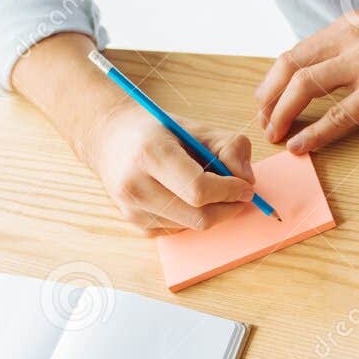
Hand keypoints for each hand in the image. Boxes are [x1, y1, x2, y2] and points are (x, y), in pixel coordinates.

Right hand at [81, 100, 257, 234]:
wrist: (111, 138)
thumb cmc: (157, 132)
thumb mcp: (195, 127)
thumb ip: (229, 146)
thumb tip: (247, 180)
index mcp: (150, 154)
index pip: (199, 189)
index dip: (230, 191)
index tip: (246, 187)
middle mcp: (136, 185)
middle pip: (199, 216)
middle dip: (228, 208)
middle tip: (240, 195)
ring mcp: (132, 209)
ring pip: (191, 226)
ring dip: (211, 212)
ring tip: (209, 188)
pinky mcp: (134, 224)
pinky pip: (178, 231)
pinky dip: (191, 217)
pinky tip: (185, 197)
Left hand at [254, 0, 358, 153]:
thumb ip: (352, 42)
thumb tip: (330, 63)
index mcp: (343, 28)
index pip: (293, 53)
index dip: (272, 80)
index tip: (265, 101)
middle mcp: (345, 43)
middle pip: (288, 67)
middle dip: (267, 98)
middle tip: (262, 121)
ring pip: (303, 86)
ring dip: (281, 112)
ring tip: (274, 134)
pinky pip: (338, 114)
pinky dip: (314, 132)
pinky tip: (299, 146)